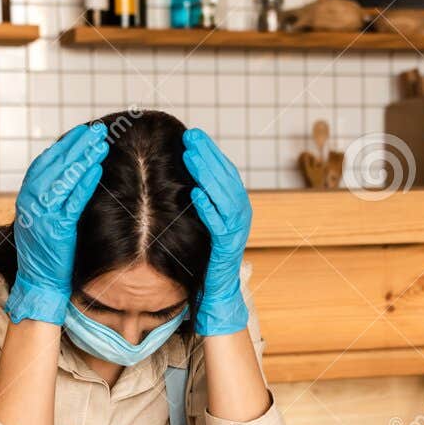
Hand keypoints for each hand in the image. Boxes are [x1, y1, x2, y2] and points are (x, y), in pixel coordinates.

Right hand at [7, 123, 107, 324]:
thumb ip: (52, 196)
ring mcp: (42, 215)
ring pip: (64, 179)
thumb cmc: (45, 250)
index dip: (65, 146)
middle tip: (98, 130)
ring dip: (83, 159)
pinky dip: (83, 183)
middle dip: (78, 145)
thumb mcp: (43, 217)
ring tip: (101, 144)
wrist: (38, 281)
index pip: (45, 162)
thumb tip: (73, 172)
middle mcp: (30, 202)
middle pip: (56, 165)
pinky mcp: (56, 229)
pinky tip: (96, 169)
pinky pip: (72, 201)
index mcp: (26, 196)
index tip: (82, 132)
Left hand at [183, 127, 250, 335]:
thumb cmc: (206, 251)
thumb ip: (201, 196)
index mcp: (236, 204)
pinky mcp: (228, 248)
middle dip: (209, 156)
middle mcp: (241, 213)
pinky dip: (209, 208)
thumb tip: (182, 169)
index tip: (192, 134)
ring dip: (208, 175)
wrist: (216, 290)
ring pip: (225, 197)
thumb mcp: (205, 218)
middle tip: (191, 137)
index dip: (210, 152)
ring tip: (192, 157)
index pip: (225, 171)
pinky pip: (219, 225)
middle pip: (226, 179)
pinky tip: (195, 193)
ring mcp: (237, 231)